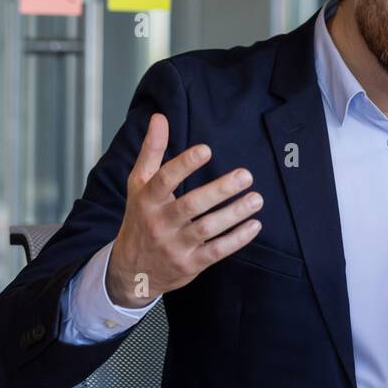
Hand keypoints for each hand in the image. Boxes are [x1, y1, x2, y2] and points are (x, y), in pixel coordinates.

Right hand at [106, 113, 263, 306]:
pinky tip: (255, 224)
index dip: (184, 164)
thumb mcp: (139, 185)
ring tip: (256, 198)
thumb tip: (159, 117)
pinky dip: (237, 239)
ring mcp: (174, 246)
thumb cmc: (140, 218)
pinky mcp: (189, 264)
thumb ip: (152, 151)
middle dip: (219, 190)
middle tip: (246, 175)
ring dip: (234, 213)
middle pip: (191, 205)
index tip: (207, 150)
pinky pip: (216, 252)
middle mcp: (159, 223)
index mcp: (147, 199)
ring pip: (207, 228)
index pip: (164, 180)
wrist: (131, 270)